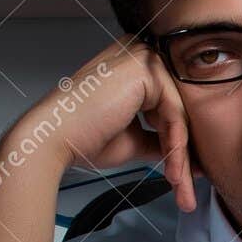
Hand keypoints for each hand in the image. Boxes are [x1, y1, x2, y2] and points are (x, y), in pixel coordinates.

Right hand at [11, 36, 201, 212]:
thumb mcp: (132, 138)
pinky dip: (176, 146)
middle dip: (184, 152)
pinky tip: (173, 170)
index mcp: (135, 65)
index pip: (169, 105)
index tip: (185, 173)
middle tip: (188, 187)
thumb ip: (159, 139)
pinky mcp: (146, 69)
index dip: (178, 142)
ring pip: (179, 114)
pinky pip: (174, 113)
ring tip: (181, 187)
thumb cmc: (81, 136)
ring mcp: (144, 57)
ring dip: (181, 156)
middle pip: (177, 108)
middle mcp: (141, 54)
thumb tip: (186, 156)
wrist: (52, 139)